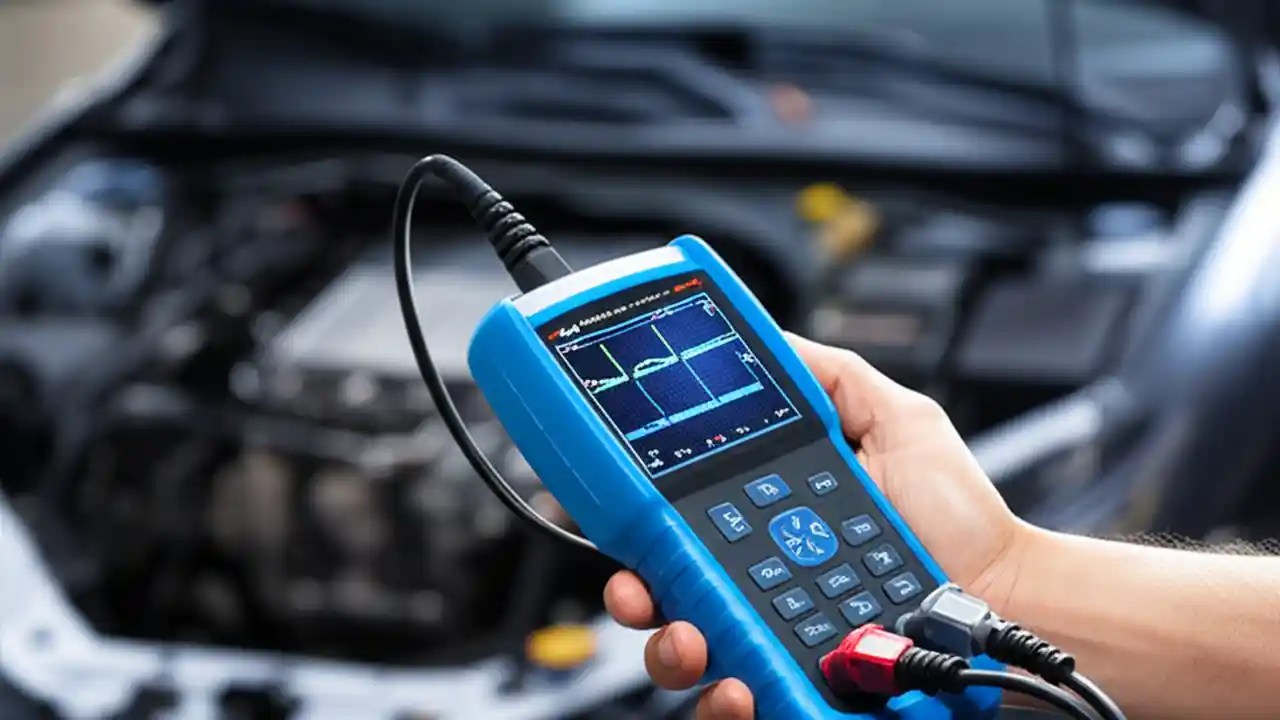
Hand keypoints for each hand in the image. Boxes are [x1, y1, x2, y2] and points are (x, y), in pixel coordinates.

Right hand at [603, 334, 1027, 718]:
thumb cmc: (958, 516)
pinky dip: (722, 700)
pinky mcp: (798, 680)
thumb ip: (831, 379)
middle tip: (644, 591)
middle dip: (634, 594)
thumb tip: (765, 339)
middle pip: (660, 592)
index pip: (676, 522)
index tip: (626, 526)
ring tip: (698, 641)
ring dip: (669, 650)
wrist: (1006, 591)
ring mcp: (774, 632)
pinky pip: (736, 700)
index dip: (637, 526)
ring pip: (683, 654)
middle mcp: (755, 577)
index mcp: (760, 516)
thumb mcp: (897, 420)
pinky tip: (742, 685)